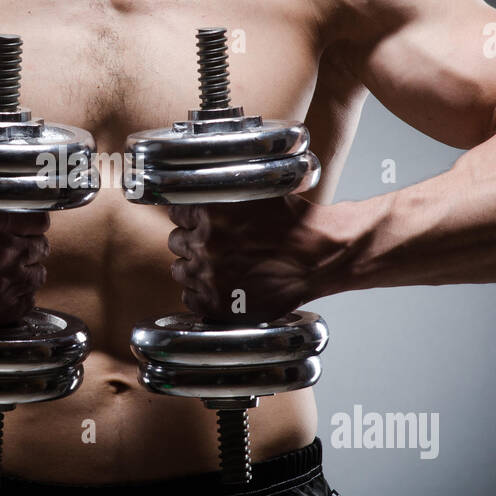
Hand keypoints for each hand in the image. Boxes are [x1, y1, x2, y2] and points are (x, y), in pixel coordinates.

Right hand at [0, 204, 48, 326]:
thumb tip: (25, 200)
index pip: (41, 222)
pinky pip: (27, 302)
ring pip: (36, 276)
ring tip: (1, 272)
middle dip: (27, 248)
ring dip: (24, 272)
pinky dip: (17, 296)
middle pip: (40, 249)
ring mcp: (2, 284)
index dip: (31, 226)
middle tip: (8, 251)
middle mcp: (3, 252)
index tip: (22, 230)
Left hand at [167, 197, 335, 322]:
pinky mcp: (216, 304)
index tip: (204, 223)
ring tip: (221, 267)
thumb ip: (220, 193)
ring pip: (180, 271)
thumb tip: (192, 191)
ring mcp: (208, 276)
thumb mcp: (254, 192)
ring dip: (195, 268)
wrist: (319, 257)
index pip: (177, 212)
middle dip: (193, 242)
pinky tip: (222, 286)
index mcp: (209, 211)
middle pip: (176, 242)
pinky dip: (201, 294)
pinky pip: (189, 299)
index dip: (191, 217)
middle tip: (217, 246)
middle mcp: (205, 243)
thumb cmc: (293, 223)